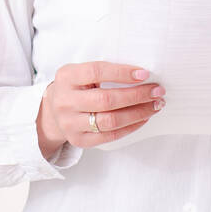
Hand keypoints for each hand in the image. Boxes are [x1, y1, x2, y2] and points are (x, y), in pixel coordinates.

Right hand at [38, 61, 164, 151]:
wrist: (53, 111)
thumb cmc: (76, 87)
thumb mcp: (80, 72)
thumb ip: (104, 71)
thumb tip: (141, 74)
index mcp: (66, 77)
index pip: (96, 72)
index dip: (122, 73)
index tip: (145, 74)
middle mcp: (65, 101)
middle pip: (106, 100)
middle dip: (137, 95)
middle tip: (157, 91)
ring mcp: (70, 123)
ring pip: (110, 120)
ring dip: (138, 113)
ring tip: (155, 105)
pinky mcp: (79, 140)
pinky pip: (110, 136)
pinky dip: (131, 126)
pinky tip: (143, 118)